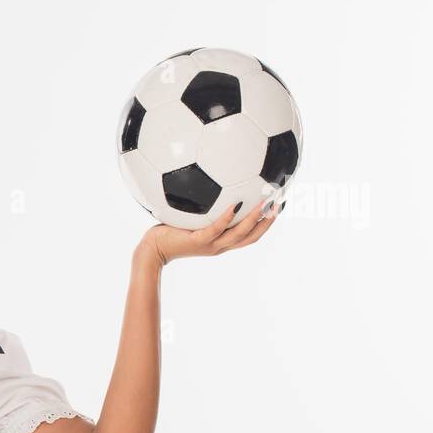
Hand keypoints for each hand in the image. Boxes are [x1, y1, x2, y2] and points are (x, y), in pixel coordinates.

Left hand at [139, 198, 279, 267]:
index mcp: (222, 242)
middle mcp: (220, 246)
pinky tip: (235, 204)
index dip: (266, 223)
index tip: (279, 206)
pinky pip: (216, 229)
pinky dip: (227, 217)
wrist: (151, 250)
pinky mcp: (198, 241)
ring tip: (266, 203)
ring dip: (254, 219)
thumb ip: (204, 207)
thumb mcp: (191, 219)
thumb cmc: (169, 232)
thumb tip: (210, 182)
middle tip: (281, 203)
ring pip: (239, 235)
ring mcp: (210, 245)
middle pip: (252, 237)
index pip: (250, 235)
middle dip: (268, 221)